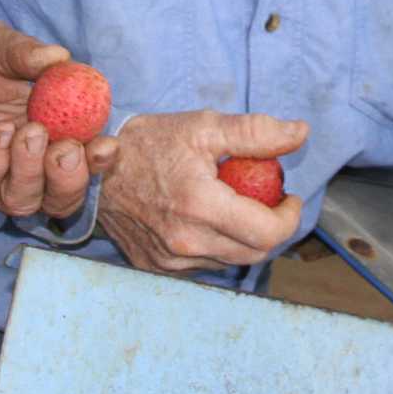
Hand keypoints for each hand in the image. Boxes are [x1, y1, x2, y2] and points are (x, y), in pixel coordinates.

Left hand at [0, 19, 111, 220]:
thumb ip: (26, 53)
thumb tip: (64, 59)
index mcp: (40, 125)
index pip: (78, 157)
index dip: (97, 160)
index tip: (109, 144)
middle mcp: (16, 157)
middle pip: (55, 195)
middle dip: (69, 180)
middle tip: (67, 148)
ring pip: (21, 201)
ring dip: (32, 173)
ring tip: (27, 132)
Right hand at [98, 110, 309, 273]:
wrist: (92, 169)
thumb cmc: (148, 144)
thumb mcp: (203, 126)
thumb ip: (256, 132)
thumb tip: (300, 134)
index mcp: (200, 206)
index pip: (268, 233)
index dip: (290, 218)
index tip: (289, 197)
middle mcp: (186, 242)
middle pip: (255, 254)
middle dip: (273, 229)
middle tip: (270, 201)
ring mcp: (169, 260)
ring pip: (231, 262)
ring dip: (245, 238)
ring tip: (238, 207)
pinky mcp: (156, 267)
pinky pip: (204, 265)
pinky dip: (217, 246)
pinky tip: (210, 221)